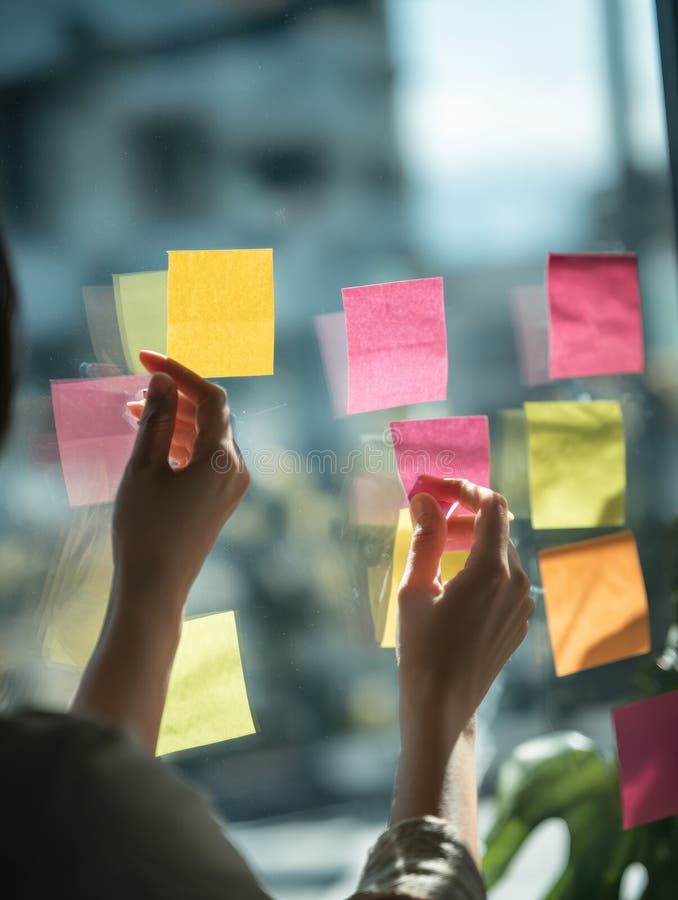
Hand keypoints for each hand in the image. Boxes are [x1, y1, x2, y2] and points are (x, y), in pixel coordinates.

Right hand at [113, 351, 249, 608]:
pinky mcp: (221, 499)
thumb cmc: (146, 528)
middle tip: (137, 386)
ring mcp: (231, 486)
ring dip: (175, 420)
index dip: (179, 372)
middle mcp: (236, 468)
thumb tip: (162, 380)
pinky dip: (181, 444)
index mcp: (222, 457)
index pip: (210, 397)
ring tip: (133, 413)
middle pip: (211, 414)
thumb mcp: (144, 466)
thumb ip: (155, 418)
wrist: (156, 588)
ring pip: (206, 437)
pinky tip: (151, 443)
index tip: (145, 358)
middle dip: (175, 396)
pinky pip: (205, 459)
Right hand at [397, 477, 533, 749]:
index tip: (437, 486)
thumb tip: (426, 498)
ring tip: (437, 551)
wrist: (443, 707)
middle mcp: (517, 583)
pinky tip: (453, 582)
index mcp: (493, 571)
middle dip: (463, 515)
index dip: (465, 488)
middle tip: (427, 519)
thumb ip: (425, 537)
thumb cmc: (422, 649)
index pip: (492, 506)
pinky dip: (482, 567)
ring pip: (503, 553)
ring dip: (472, 541)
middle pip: (497, 528)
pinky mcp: (519, 621)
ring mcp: (522, 604)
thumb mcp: (415, 588)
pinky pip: (506, 579)